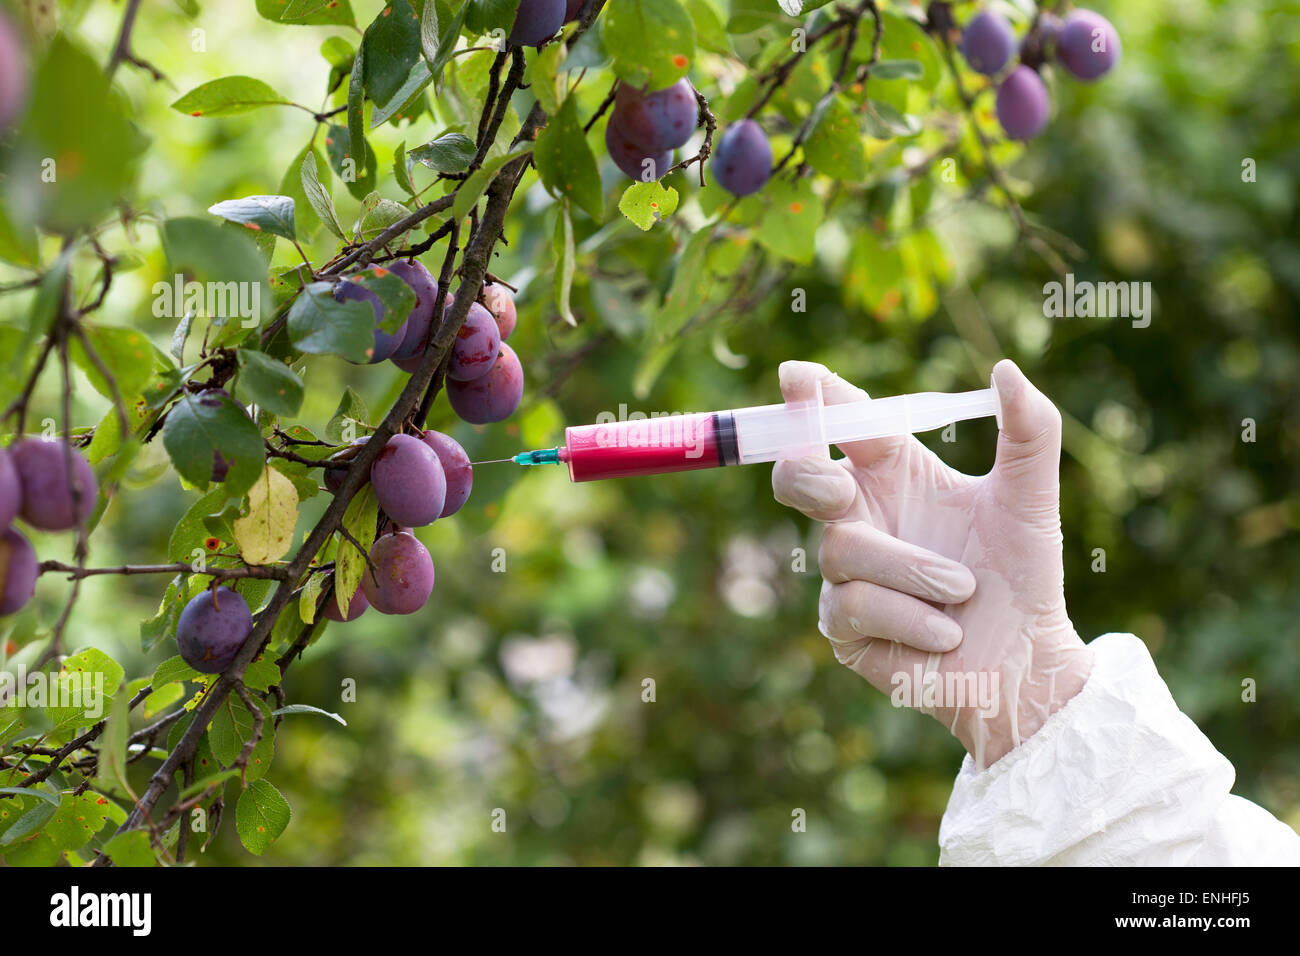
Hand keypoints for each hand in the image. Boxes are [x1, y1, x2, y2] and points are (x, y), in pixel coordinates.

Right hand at [772, 360, 1092, 767]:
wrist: (1025, 662)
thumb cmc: (1023, 577)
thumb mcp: (1030, 500)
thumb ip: (1029, 432)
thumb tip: (1007, 369)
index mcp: (895, 474)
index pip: (848, 423)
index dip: (818, 397)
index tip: (797, 378)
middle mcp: (861, 514)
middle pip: (797, 476)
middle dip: (803, 473)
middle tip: (838, 489)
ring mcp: (845, 571)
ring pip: (842, 547)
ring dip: (913, 570)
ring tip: (964, 591)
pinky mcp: (842, 625)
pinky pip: (854, 604)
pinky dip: (910, 616)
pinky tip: (946, 633)